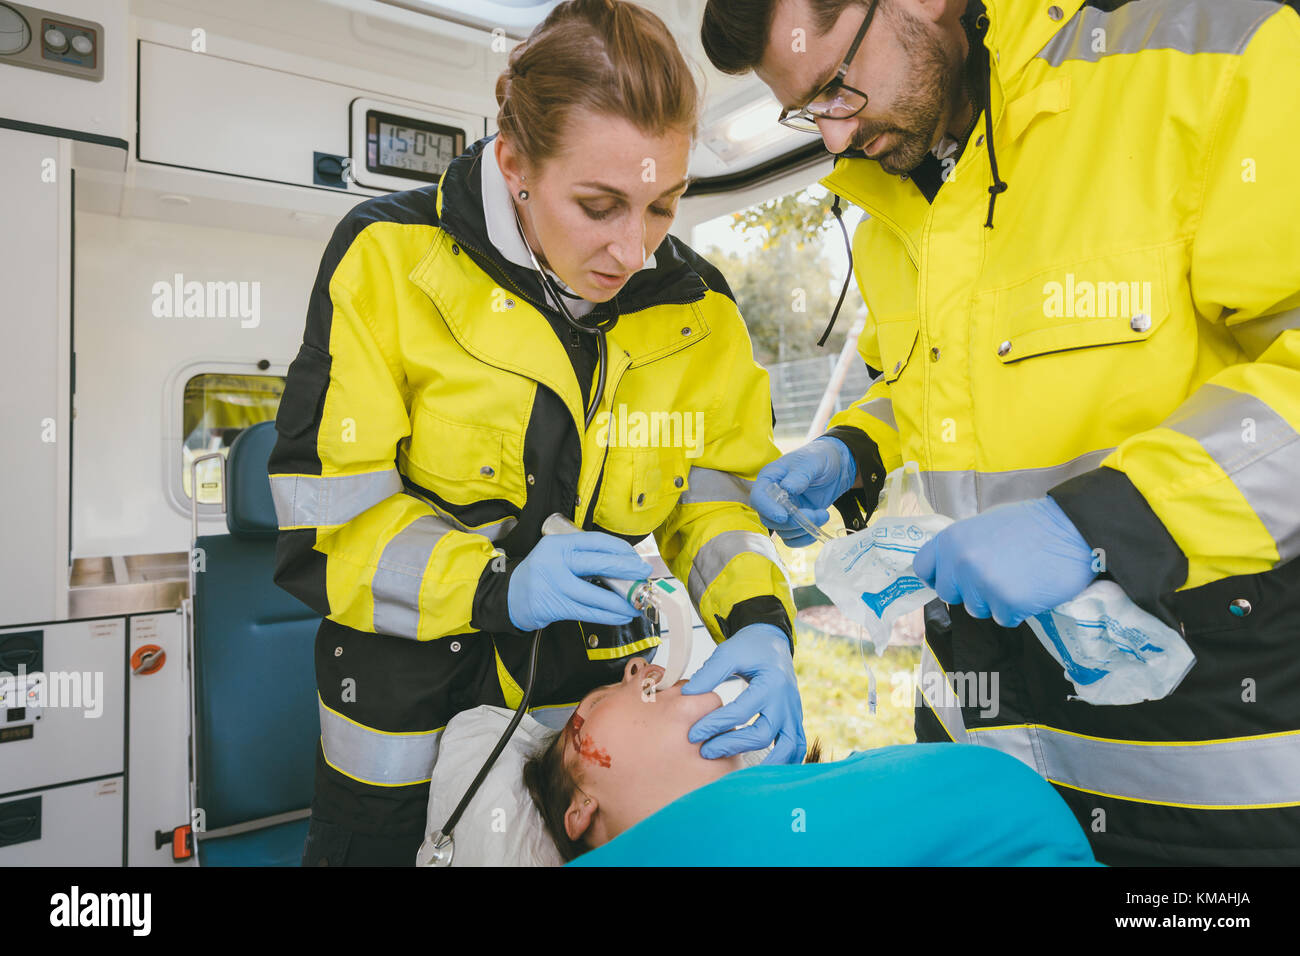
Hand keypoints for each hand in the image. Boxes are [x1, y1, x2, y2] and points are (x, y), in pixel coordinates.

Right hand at [507, 531, 652, 631]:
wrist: (510, 595)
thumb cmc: (542, 573)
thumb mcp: (557, 554)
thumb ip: (583, 556)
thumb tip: (623, 565)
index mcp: (558, 544)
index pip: (596, 541)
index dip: (620, 549)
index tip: (636, 557)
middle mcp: (555, 561)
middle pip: (598, 564)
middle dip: (626, 570)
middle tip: (644, 575)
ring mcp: (554, 585)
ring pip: (596, 594)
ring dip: (620, 601)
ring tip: (636, 604)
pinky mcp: (554, 606)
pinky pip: (588, 612)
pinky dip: (608, 615)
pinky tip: (621, 616)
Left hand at [682, 623, 805, 764]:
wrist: (773, 645)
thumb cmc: (750, 649)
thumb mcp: (729, 652)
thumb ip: (710, 673)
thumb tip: (688, 695)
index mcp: (770, 683)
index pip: (741, 711)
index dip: (715, 724)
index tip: (693, 733)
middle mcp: (785, 702)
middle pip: (762, 735)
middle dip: (732, 746)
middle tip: (705, 751)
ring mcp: (793, 713)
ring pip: (787, 747)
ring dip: (764, 764)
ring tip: (736, 773)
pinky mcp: (795, 720)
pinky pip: (798, 746)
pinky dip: (787, 762)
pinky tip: (767, 773)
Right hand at [751, 437, 856, 546]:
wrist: (836, 466)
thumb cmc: (819, 458)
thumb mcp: (811, 462)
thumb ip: (799, 475)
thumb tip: (787, 488)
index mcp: (770, 478)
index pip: (758, 498)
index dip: (768, 509)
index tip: (784, 516)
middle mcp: (772, 497)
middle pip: (769, 519)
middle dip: (792, 522)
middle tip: (815, 514)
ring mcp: (783, 510)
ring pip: (782, 531)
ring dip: (803, 529)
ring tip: (822, 514)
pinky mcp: (794, 521)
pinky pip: (792, 538)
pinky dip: (805, 537)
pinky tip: (819, 523)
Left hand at [912, 497, 1097, 627]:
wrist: (1074, 529)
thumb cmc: (1032, 525)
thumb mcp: (985, 525)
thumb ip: (962, 547)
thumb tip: (948, 568)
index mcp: (951, 539)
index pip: (922, 568)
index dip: (938, 576)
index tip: (953, 579)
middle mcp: (960, 562)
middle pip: (949, 594)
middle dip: (970, 591)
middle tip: (998, 576)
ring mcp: (982, 584)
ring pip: (977, 609)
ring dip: (995, 601)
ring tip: (1019, 577)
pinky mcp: (1007, 603)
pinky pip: (1003, 618)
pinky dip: (1017, 609)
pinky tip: (1032, 588)